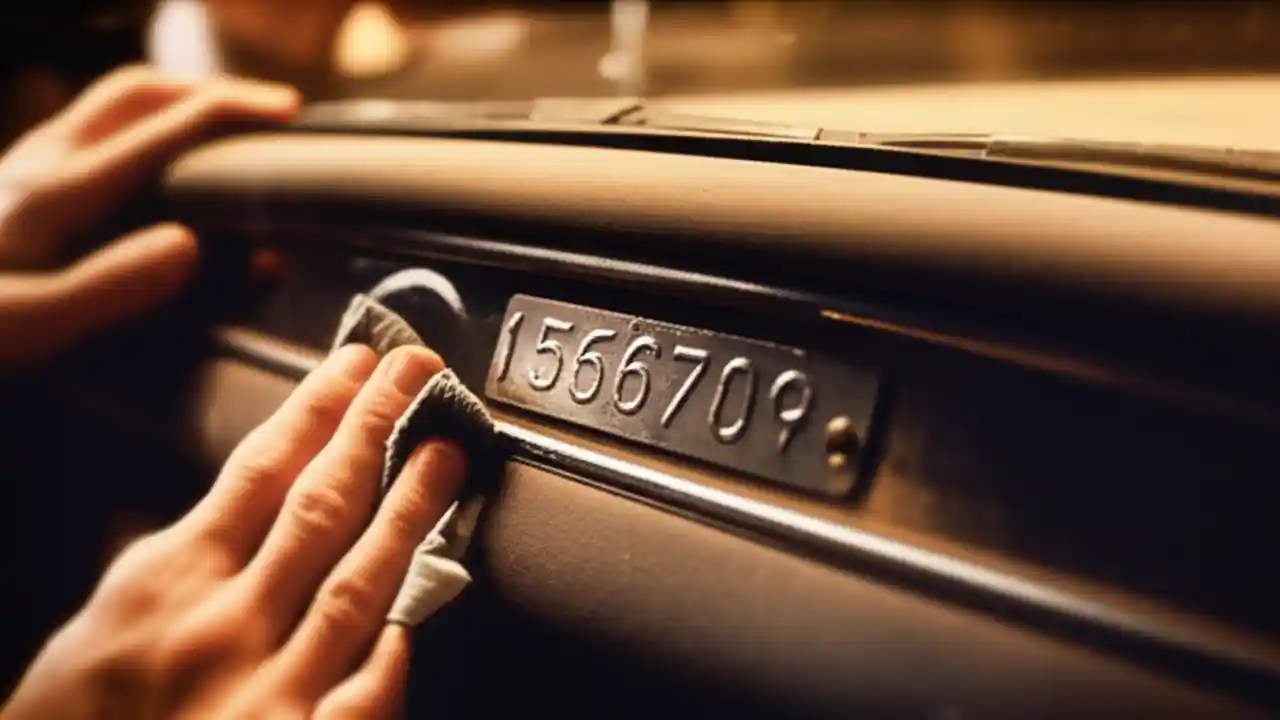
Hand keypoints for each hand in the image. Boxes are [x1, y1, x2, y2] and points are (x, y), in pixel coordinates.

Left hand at [0, 65, 298, 368]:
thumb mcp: (28, 325)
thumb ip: (110, 286)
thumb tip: (189, 246)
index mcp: (57, 193)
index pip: (161, 130)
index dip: (231, 114)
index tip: (288, 116)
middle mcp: (42, 165)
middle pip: (136, 93)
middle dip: (209, 92)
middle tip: (266, 112)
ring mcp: (25, 170)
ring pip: (112, 108)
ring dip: (174, 106)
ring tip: (223, 132)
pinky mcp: (16, 187)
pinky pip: (94, 136)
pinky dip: (143, 135)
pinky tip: (156, 174)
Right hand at [3, 344, 464, 718]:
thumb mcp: (104, 627)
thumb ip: (177, 568)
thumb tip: (246, 509)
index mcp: (168, 582)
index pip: (261, 470)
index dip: (318, 409)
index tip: (357, 364)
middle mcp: (221, 626)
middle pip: (319, 505)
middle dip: (376, 429)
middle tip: (421, 374)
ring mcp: (264, 693)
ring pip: (358, 583)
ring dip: (410, 510)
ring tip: (446, 452)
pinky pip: (365, 696)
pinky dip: (395, 646)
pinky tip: (430, 601)